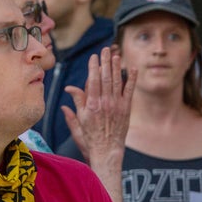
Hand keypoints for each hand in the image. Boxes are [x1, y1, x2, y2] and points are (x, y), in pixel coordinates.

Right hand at [63, 47, 134, 162]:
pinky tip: (132, 69)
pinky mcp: (126, 110)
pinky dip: (131, 79)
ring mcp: (117, 106)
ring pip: (117, 82)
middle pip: (105, 78)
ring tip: (116, 55)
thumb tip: (69, 90)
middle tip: (105, 50)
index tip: (93, 57)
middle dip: (105, 62)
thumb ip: (76, 104)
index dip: (93, 67)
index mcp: (91, 105)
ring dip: (116, 67)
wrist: (107, 152)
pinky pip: (129, 91)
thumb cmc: (90, 139)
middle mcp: (105, 103)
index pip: (92, 81)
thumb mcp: (78, 122)